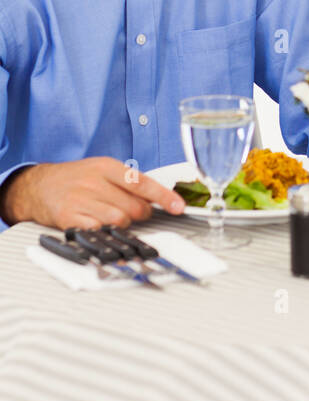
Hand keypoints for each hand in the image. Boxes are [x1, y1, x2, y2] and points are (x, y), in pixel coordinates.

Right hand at [0, 157, 186, 229]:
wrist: (38, 186)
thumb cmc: (75, 179)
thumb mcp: (102, 171)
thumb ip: (129, 183)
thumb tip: (159, 198)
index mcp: (106, 167)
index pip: (143, 182)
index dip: (164, 197)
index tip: (179, 207)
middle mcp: (94, 182)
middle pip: (134, 206)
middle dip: (141, 214)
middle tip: (134, 213)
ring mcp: (81, 200)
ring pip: (119, 221)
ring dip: (123, 225)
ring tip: (113, 218)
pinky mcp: (69, 218)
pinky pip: (99, 231)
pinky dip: (105, 233)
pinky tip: (100, 227)